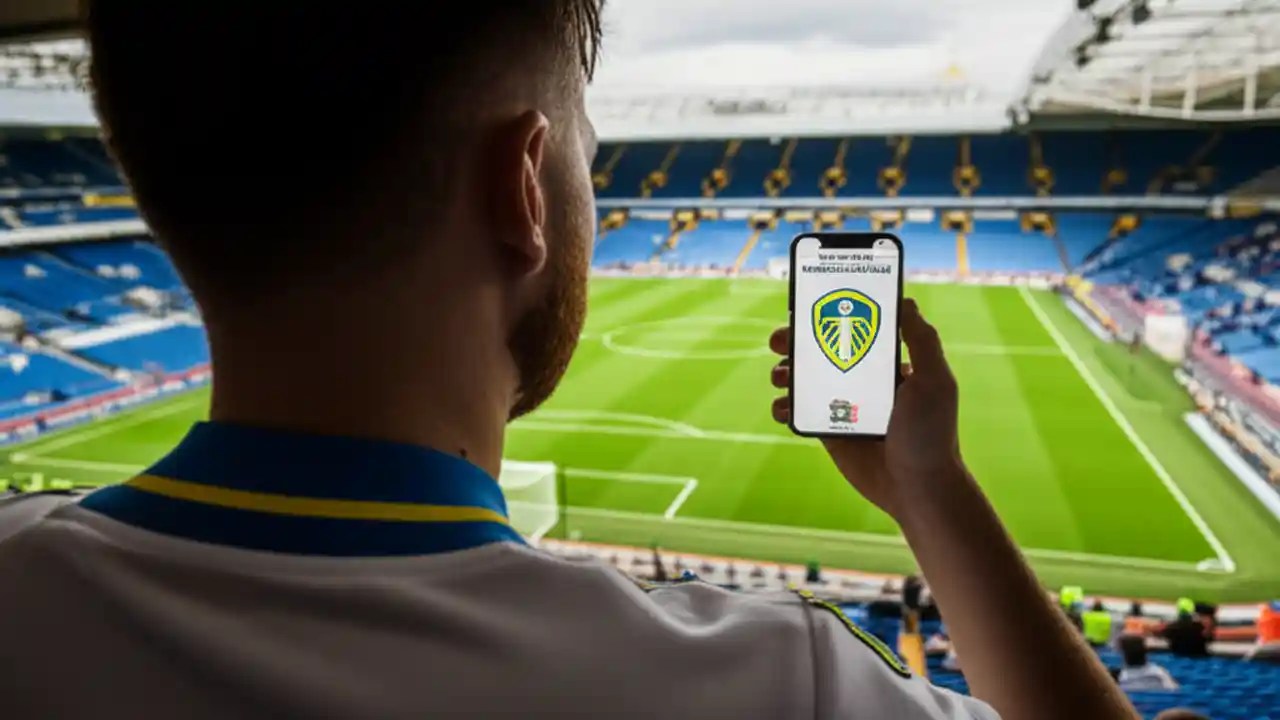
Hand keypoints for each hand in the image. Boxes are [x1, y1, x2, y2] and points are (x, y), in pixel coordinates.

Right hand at [769, 298, 964, 518]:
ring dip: (784, 372)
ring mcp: (843, 407)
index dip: (828, 317)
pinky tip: (782, 407)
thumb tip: (905, 300)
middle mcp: (863, 382)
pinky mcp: (829, 432)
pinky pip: (799, 413)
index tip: (808, 308)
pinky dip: (784, 407)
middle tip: (779, 340)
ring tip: (780, 377)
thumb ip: (921, 340)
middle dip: (795, 342)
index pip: (854, 330)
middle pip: (820, 352)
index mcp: (888, 365)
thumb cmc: (931, 433)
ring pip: (804, 380)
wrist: (918, 488)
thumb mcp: (934, 380)